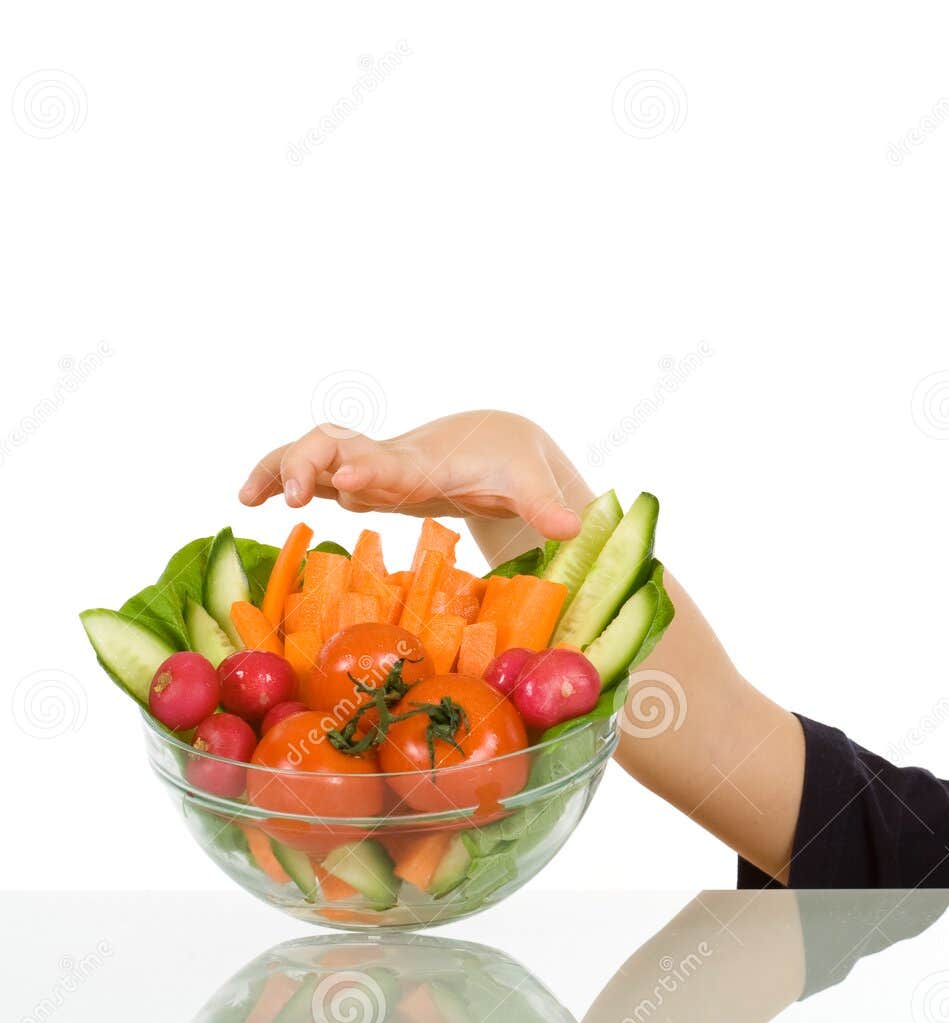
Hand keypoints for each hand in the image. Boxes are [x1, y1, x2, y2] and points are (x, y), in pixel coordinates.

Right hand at [238, 410, 586, 539]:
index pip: (394, 463)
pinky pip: (316, 472)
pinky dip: (284, 477)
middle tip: (293, 501)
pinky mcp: (367, 478)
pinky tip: (256, 498)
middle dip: (307, 465)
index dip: (372, 470)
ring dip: (281, 468)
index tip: (347, 481)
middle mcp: (395, 460)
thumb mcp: (535, 486)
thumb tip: (573, 528)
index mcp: (433, 465)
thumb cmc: (516, 465)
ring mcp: (376, 466)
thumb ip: (547, 506)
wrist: (502, 440)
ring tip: (246, 498)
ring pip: (315, 452)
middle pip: (336, 446)